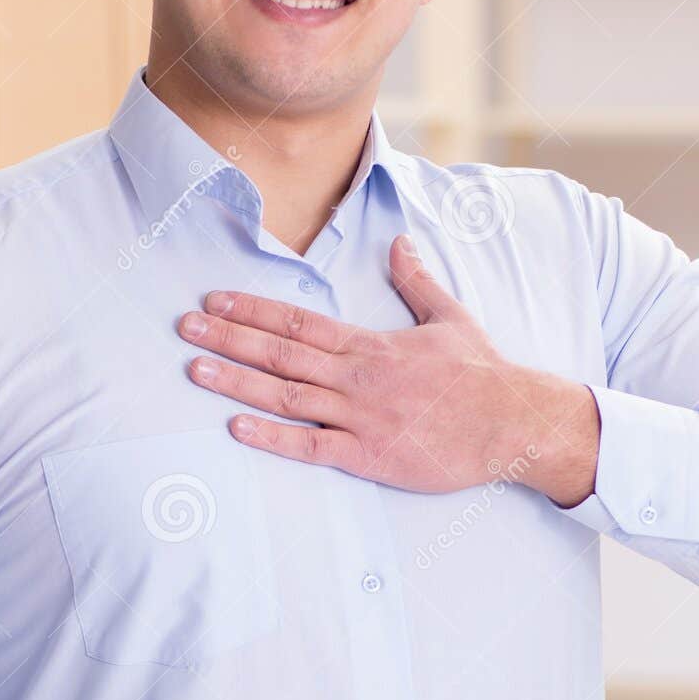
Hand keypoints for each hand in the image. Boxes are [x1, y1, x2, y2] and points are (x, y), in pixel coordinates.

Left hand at [177, 234, 600, 505]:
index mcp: (371, 344)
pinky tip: (238, 428)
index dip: (254, 309)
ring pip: (287, 396)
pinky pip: (312, 446)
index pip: (300, 322)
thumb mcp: (450, 317)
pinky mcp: (369, 455)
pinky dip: (273, 438)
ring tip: (197, 368)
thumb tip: (400, 243)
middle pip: (281, 354)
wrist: (512, 422)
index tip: (216, 299)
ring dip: (238, 381)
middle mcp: (357, 376)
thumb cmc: (481, 374)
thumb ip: (417, 281)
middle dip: (230, 337)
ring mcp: (361, 417)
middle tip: (186, 327)